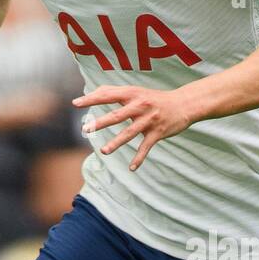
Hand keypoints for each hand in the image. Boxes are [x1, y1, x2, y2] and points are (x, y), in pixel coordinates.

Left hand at [73, 84, 193, 170]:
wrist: (183, 104)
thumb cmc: (155, 98)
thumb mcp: (136, 91)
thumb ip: (115, 92)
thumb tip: (93, 93)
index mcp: (132, 94)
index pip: (108, 95)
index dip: (91, 99)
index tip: (75, 103)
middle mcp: (140, 106)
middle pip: (117, 116)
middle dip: (100, 123)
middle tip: (85, 129)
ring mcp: (149, 120)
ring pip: (130, 133)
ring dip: (116, 143)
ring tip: (103, 151)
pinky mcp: (158, 132)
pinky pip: (146, 147)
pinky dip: (139, 158)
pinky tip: (132, 168)